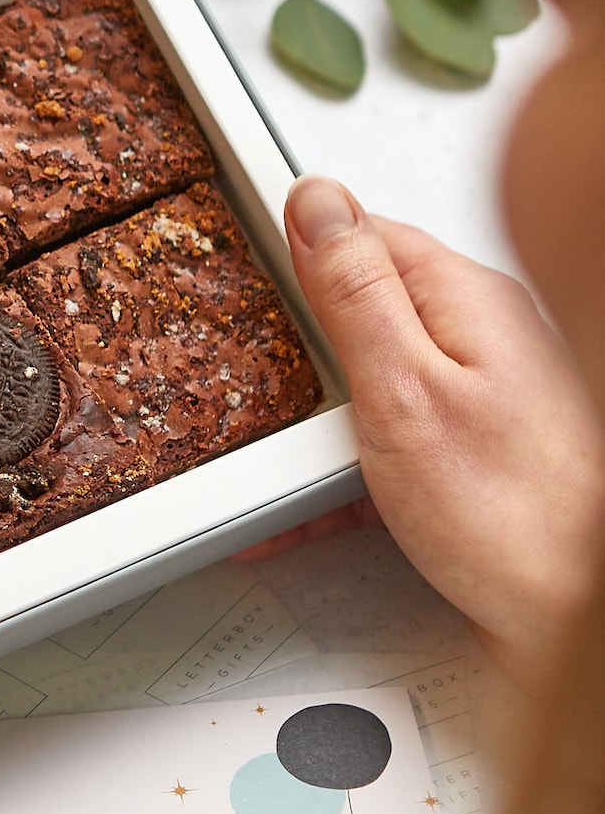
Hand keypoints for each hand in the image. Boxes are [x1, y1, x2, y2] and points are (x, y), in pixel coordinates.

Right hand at [283, 176, 604, 691]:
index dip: (292, 255)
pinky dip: (340, 472)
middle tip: (252, 387)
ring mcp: (480, 393)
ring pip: (368, 380)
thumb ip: (354, 293)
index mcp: (464, 299)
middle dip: (296, 347)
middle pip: (361, 308)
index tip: (243, 290)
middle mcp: (480, 335)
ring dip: (313, 422)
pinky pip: (387, 440)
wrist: (581, 612)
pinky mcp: (473, 450)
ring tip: (273, 465)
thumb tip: (316, 201)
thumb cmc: (516, 517)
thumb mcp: (404, 392)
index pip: (360, 232)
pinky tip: (309, 511)